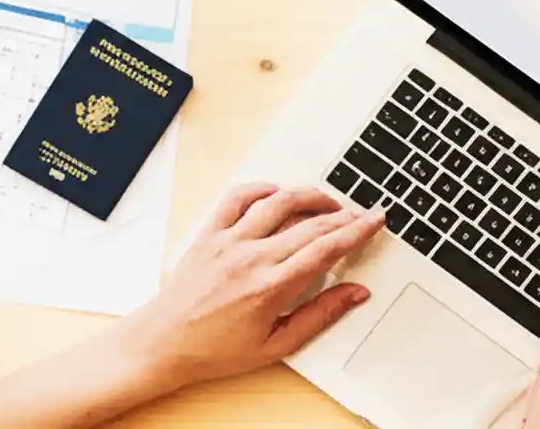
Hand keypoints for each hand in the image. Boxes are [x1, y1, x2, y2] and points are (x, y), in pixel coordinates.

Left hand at [128, 182, 385, 388]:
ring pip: (277, 202)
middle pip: (309, 224)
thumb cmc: (216, 350)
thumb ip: (320, 315)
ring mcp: (228, 241)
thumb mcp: (276, 345)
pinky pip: (237, 197)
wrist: (165, 342)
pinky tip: (277, 192)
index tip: (374, 221)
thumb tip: (355, 294)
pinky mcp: (209, 233)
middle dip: (343, 216)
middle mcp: (251, 257)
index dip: (356, 231)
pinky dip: (261, 188)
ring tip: (328, 201)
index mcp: (271, 287)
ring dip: (309, 196)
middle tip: (362, 214)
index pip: (326, 249)